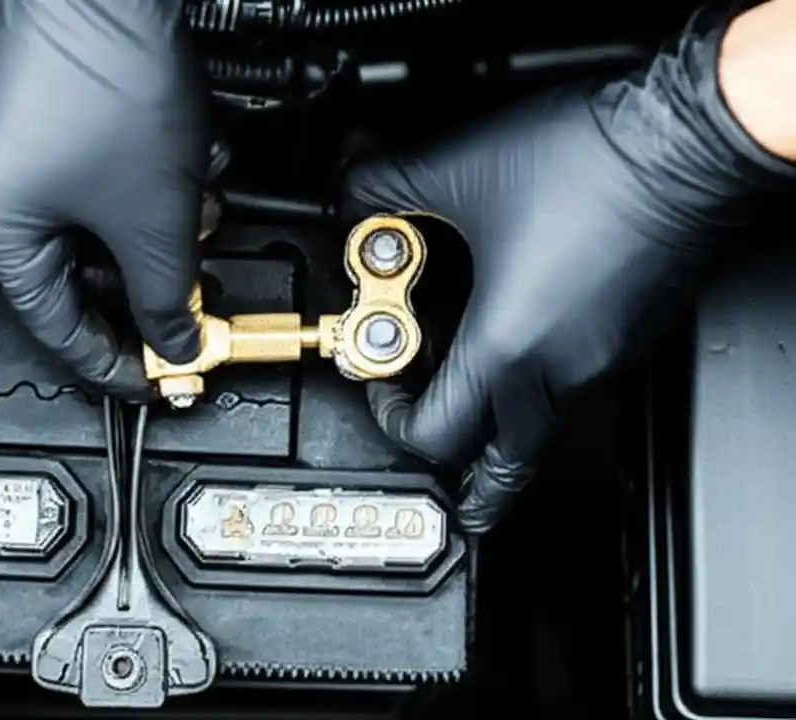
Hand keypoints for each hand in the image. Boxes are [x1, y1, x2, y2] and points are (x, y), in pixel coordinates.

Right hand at [0, 1, 208, 397]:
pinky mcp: (53, 107)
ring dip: (160, 220)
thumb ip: (166, 295)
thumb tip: (173, 340)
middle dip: (152, 273)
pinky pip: (101, 171)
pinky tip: (191, 160)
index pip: (54, 322)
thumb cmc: (105, 72)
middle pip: (83, 266)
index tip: (147, 378)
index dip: (110, 359)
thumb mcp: (152, 215)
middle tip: (192, 291)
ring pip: (101, 216)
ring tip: (200, 204)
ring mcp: (20, 140)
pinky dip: (149, 176)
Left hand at [340, 4, 795, 532]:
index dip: (395, 423)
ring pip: (547, 424)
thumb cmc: (598, 158)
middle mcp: (564, 366)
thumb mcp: (461, 167)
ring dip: (506, 430)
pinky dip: (544, 382)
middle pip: (510, 463)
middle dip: (471, 479)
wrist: (694, 136)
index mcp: (510, 345)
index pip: (438, 433)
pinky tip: (527, 338)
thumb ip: (383, 184)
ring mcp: (606, 354)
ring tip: (479, 413)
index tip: (383, 389)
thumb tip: (349, 185)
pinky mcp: (634, 330)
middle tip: (448, 475)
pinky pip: (581, 382)